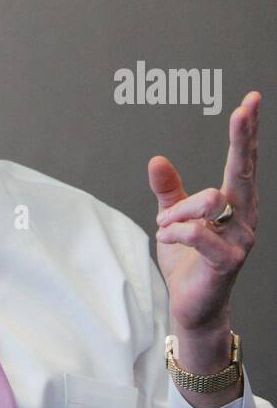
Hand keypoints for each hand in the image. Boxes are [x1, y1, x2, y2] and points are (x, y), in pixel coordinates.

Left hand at [148, 89, 259, 332]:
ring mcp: (240, 239)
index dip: (246, 132)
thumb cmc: (188, 261)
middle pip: (243, 170)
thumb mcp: (173, 217)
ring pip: (209, 200)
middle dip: (243, 138)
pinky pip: (196, 232)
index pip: (243, 161)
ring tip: (166, 225)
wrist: (193, 306)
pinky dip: (175, 231)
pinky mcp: (228, 261)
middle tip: (243, 108)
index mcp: (235, 203)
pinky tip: (168, 237)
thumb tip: (157, 157)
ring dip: (178, 210)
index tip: (250, 101)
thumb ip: (168, 190)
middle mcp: (245, 217)